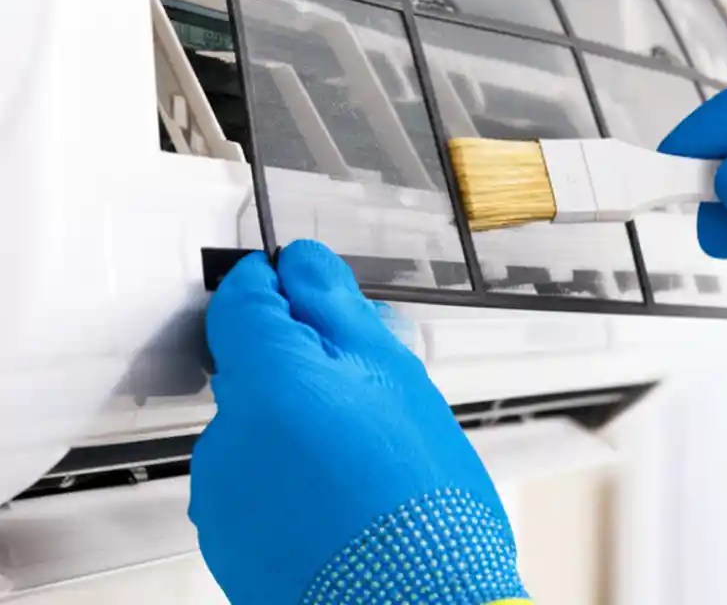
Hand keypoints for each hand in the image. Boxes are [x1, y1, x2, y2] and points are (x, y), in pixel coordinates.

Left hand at [190, 241, 527, 604]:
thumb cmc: (422, 508)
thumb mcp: (399, 381)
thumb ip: (337, 311)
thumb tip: (301, 265)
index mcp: (268, 384)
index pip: (241, 302)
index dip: (276, 288)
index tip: (302, 290)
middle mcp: (227, 437)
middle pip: (255, 370)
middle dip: (306, 371)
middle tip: (373, 398)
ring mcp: (222, 496)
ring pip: (257, 431)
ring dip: (300, 430)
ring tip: (367, 464)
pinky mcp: (229, 543)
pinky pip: (254, 486)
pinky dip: (290, 483)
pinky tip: (344, 502)